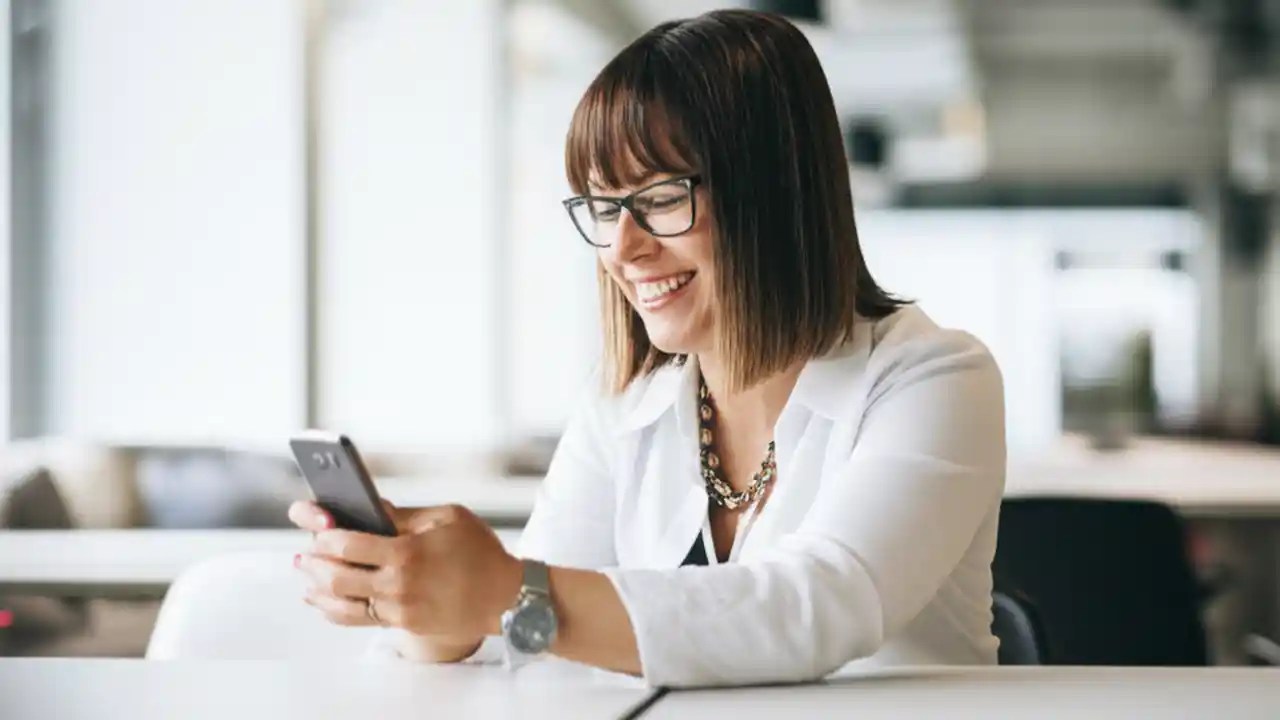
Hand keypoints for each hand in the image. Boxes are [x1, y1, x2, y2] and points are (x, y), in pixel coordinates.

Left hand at [287, 500, 521, 639]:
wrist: (506, 598)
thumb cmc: (480, 552)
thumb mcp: (447, 518)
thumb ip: (404, 515)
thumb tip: (370, 505)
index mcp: (407, 552)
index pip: (348, 544)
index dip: (324, 534)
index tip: (313, 524)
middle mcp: (398, 584)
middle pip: (337, 576)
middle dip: (313, 563)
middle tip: (304, 554)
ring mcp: (400, 609)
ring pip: (342, 603)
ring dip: (318, 589)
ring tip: (307, 577)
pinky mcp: (405, 624)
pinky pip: (359, 620)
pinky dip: (335, 610)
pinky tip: (324, 600)